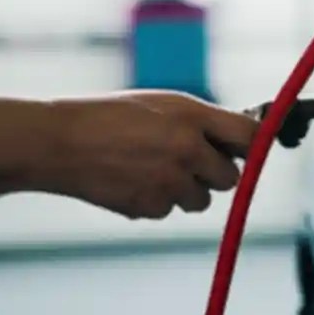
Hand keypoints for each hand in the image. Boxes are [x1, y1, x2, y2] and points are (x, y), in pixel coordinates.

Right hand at [37, 91, 257, 219]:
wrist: (60, 142)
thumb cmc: (109, 116)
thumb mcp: (160, 104)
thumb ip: (200, 121)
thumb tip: (241, 139)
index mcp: (191, 117)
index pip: (249, 136)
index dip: (253, 145)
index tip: (249, 149)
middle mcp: (187, 150)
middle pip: (231, 177)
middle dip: (215, 173)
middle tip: (191, 161)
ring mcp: (169, 183)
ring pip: (201, 200)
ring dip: (186, 189)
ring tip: (151, 168)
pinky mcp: (150, 208)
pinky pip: (169, 210)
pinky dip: (156, 200)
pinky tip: (131, 180)